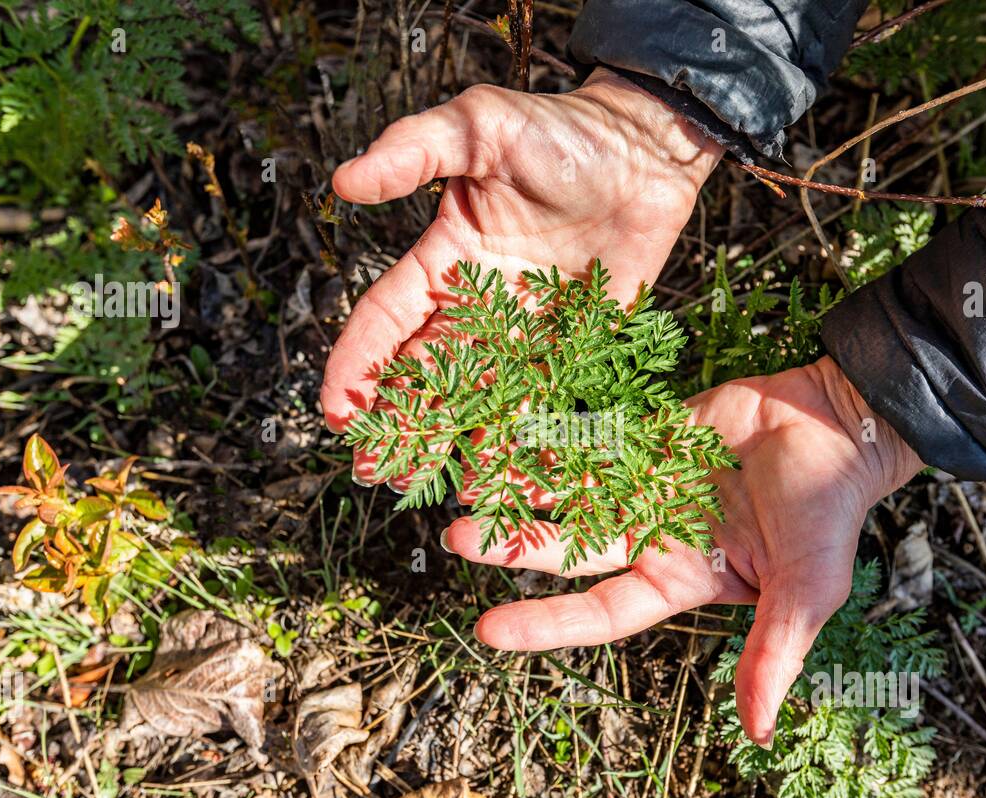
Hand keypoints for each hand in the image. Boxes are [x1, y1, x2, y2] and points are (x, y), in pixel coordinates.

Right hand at [321, 69, 723, 469]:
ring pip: (477, 397)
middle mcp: (478, 305)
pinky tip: (502, 473)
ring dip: (449, 440)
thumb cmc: (564, 131)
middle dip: (396, 421)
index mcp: (445, 260)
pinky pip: (543, 400)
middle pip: (424, 373)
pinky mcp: (576, 349)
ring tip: (424, 483)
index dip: (358, 365)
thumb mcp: (479, 126)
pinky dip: (521, 436)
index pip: (386, 320)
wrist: (649, 152)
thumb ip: (414, 151)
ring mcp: (526, 333)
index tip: (336, 410)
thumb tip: (344, 182)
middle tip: (373, 469)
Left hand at [441, 357, 923, 745]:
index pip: (599, 612)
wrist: (839, 424)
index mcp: (678, 580)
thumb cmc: (827, 514)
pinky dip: (551, 440)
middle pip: (567, 549)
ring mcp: (645, 483)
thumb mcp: (806, 593)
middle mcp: (651, 536)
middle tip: (457, 537)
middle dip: (513, 546)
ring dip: (520, 490)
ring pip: (567, 492)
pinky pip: (589, 440)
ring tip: (466, 484)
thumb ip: (774, 654)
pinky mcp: (647, 435)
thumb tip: (758, 732)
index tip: (487, 631)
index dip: (545, 625)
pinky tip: (507, 437)